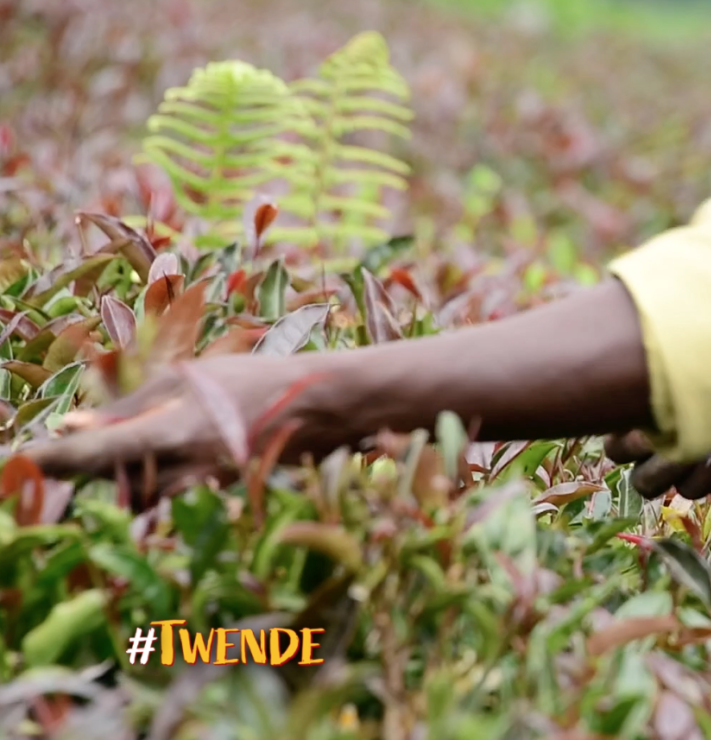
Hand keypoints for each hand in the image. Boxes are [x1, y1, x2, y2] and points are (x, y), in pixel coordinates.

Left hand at [23, 354, 350, 506]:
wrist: (326, 408)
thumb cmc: (257, 381)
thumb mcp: (189, 379)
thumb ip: (131, 407)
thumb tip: (72, 428)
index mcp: (171, 436)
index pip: (91, 458)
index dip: (49, 462)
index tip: (17, 463)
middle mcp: (183, 471)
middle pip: (109, 485)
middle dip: (79, 471)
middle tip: (50, 459)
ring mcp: (202, 488)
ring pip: (137, 493)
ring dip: (115, 476)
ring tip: (103, 453)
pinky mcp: (216, 492)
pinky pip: (168, 491)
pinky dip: (148, 477)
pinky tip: (152, 455)